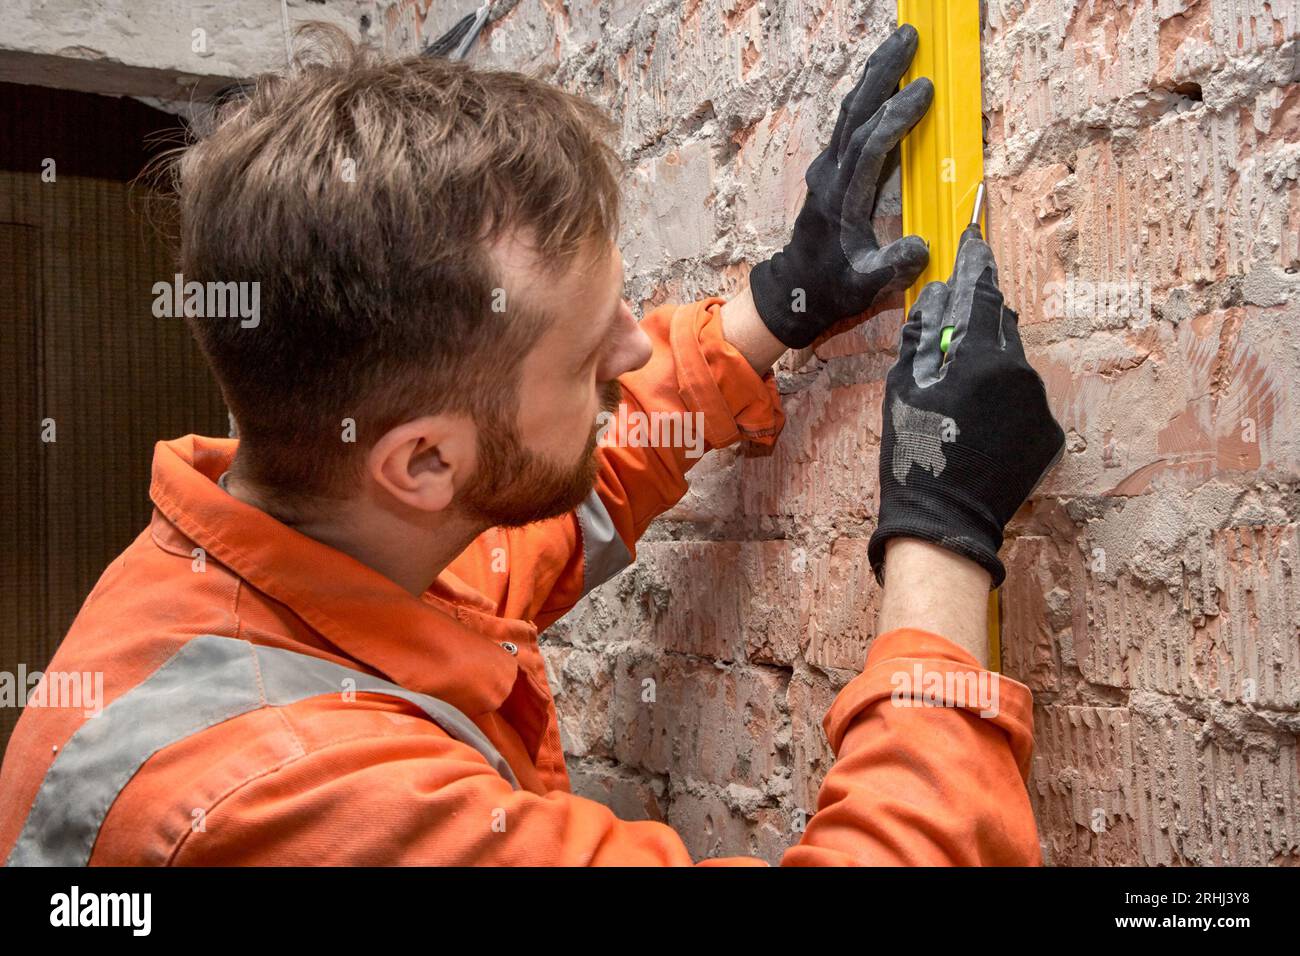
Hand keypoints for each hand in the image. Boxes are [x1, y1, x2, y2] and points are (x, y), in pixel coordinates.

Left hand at [748, 24, 932, 349]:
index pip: (869, 148)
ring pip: (852, 112)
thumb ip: (893, 267)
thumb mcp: (866, 286)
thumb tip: (921, 247)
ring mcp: (828, 168)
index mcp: (841, 199)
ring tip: (900, 42)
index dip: (895, 117)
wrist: (796, 288)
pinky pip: (851, 123)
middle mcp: (831, 175)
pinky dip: (870, 94)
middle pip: (857, 114)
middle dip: (882, 74)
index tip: (923, 90)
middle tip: (909, 38)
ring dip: (875, 75)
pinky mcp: (831, 167)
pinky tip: (885, 75)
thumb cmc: (834, 287)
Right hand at [868, 229, 1065, 587]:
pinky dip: (1006, 404)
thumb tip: (934, 297)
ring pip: (1015, 368)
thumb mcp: (903, 388)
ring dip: (991, 370)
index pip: (983, 293)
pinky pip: (1026, 403)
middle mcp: (1023, 373)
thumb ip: (921, 336)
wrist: (945, 522)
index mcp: (983, 356)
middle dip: (978, 327)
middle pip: (1001, 329)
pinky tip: (981, 427)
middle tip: (950, 344)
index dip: (975, 266)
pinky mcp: (1050, 435)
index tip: (974, 242)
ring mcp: (1041, 406)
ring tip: (961, 401)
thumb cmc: (915, 453)